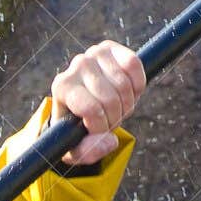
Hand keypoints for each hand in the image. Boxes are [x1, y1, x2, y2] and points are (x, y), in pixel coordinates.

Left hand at [50, 40, 146, 166]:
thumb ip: (88, 152)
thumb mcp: (75, 148)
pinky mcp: (112, 48)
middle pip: (110, 100)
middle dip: (116, 118)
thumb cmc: (76, 127)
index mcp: (62, 87)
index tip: (100, 131)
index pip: (92, 110)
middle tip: (111, 121)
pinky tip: (131, 93)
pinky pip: (134, 65)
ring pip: (124, 85)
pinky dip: (138, 85)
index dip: (103, 127)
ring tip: (118, 108)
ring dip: (128, 104)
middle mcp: (76, 65)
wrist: (82, 101)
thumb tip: (110, 142)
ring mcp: (94, 53)